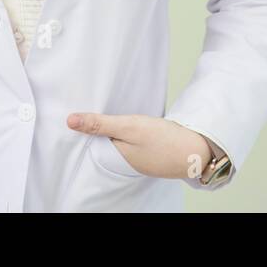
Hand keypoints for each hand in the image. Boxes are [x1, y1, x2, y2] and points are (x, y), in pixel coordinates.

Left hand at [66, 112, 214, 180]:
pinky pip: (129, 141)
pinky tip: (126, 122)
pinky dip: (125, 132)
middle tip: (82, 106)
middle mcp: (123, 159)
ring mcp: (136, 157)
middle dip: (93, 128)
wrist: (197, 150)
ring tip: (100, 112)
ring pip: (115, 140)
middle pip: (101, 141)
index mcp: (114, 155)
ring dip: (110, 129)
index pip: (89, 140)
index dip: (81, 127)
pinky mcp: (148, 152)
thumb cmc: (164, 140)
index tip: (69, 111)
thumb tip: (70, 121)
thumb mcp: (129, 126)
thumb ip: (100, 124)